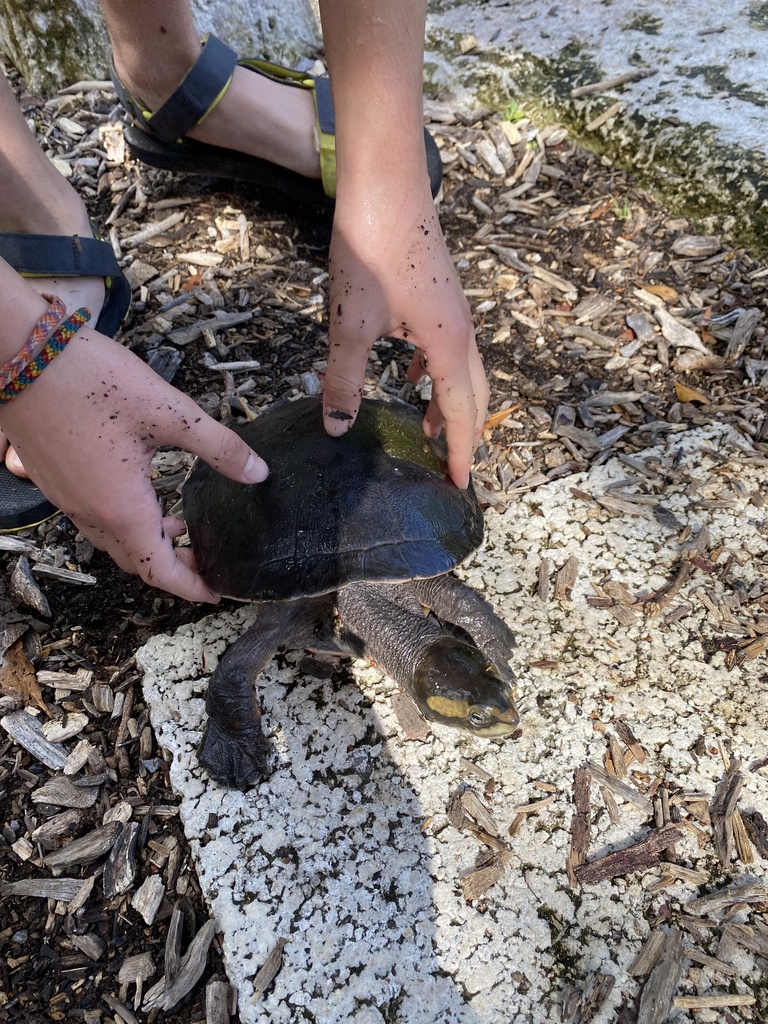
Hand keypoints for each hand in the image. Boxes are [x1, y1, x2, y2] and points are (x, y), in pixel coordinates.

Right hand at [0, 330, 267, 601]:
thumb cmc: (91, 380)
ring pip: (112, 541)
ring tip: (181, 528)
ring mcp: (66, 497)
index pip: (159, 571)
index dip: (190, 587)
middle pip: (136, 562)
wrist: (19, 353)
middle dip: (174, 567)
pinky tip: (141, 494)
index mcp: (121, 508)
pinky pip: (92, 518)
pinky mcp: (54, 478)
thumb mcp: (169, 412)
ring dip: (148, 543)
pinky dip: (123, 522)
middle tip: (206, 557)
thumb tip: (257, 473)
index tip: (215, 592)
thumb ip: (218, 447)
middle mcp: (90, 512)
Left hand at [322, 180, 488, 488]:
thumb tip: (337, 428)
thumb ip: (343, 380)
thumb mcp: (350, 325)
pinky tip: (408, 376)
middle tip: (449, 467)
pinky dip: (433, 373)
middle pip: (472, 396)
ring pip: (461, 371)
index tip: (458, 487)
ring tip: (425, 432)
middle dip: (462, 435)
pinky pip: (445, 347)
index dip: (458, 453)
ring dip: (447, 404)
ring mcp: (454, 310)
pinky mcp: (440, 295)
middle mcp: (462, 330)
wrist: (386, 184)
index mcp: (448, 345)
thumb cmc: (372, 250)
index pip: (460, 414)